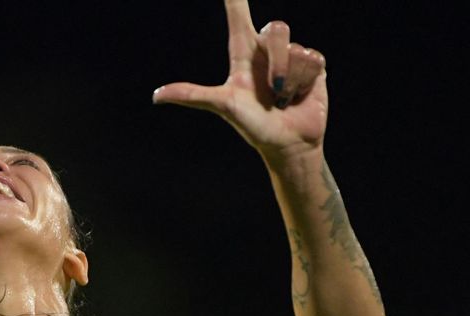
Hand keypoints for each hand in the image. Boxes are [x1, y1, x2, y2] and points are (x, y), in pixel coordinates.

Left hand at [153, 1, 328, 161]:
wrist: (289, 144)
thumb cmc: (254, 126)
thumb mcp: (223, 106)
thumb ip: (193, 95)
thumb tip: (155, 96)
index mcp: (243, 55)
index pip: (238, 16)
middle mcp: (266, 51)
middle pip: (275, 28)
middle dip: (277, 62)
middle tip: (273, 91)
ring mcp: (292, 56)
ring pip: (296, 48)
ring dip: (292, 79)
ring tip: (285, 96)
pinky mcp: (314, 64)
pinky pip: (314, 58)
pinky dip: (306, 81)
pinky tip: (300, 94)